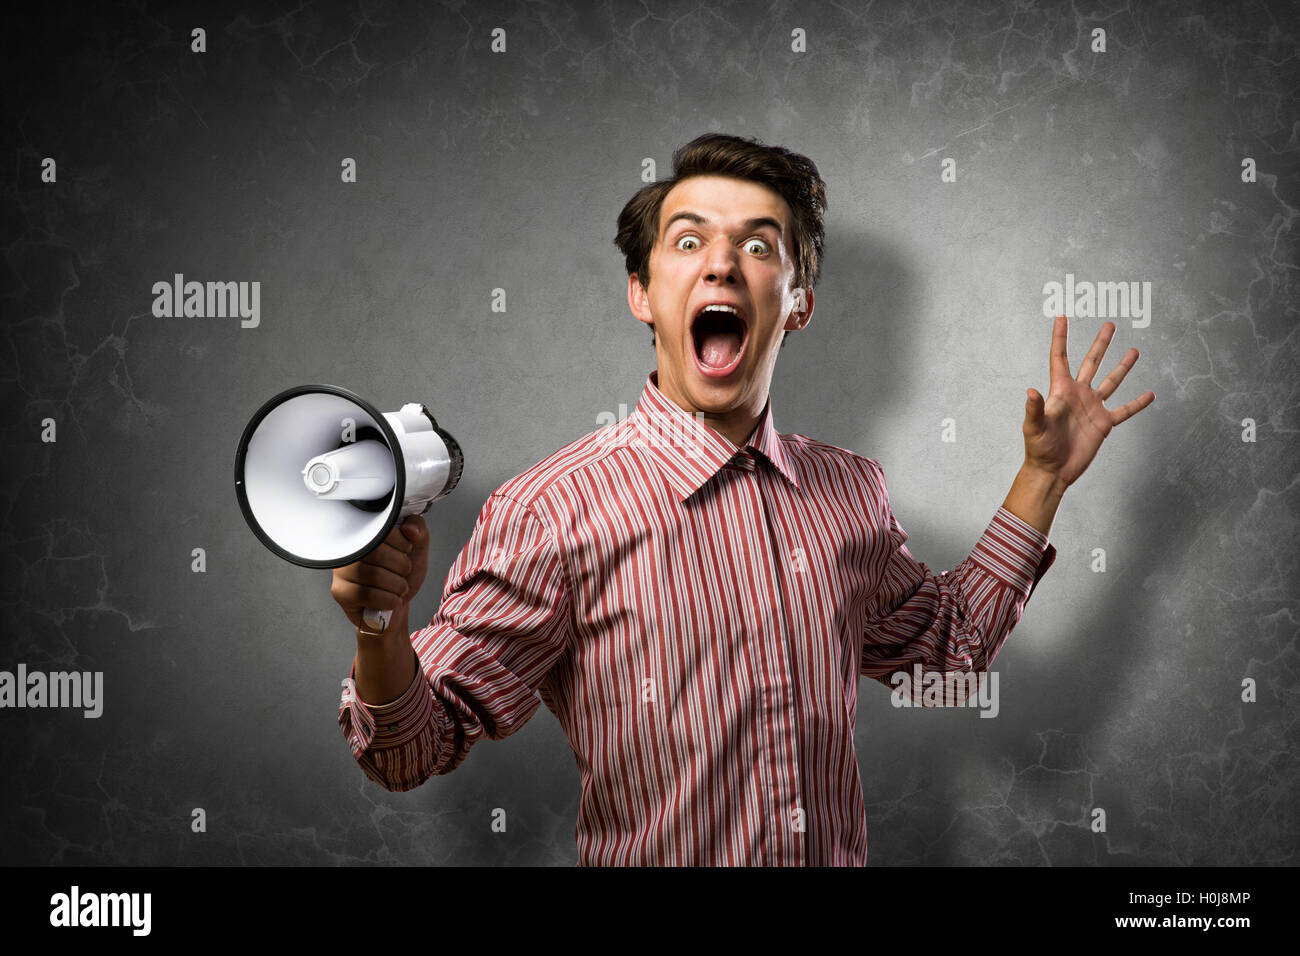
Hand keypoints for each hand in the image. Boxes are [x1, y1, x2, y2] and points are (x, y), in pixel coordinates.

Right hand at [330, 515, 429, 631]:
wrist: (398, 601)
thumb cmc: (402, 573)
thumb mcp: (417, 545)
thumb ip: (418, 527)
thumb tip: (409, 529)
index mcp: (365, 531)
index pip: (381, 529)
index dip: (402, 542)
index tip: (407, 550)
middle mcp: (348, 548)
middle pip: (376, 553)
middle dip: (401, 566)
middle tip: (405, 571)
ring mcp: (341, 570)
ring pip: (372, 575)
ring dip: (397, 585)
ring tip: (399, 586)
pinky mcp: (340, 592)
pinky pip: (365, 594)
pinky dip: (387, 600)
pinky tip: (392, 599)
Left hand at [1022, 314, 1154, 488]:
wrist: (1053, 471)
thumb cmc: (1038, 449)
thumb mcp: (1033, 427)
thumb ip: (1034, 408)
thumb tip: (1030, 391)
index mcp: (1060, 390)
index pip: (1060, 358)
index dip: (1060, 337)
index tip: (1062, 316)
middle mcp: (1078, 394)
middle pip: (1091, 362)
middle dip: (1101, 343)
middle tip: (1110, 324)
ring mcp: (1093, 408)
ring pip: (1111, 381)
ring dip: (1123, 366)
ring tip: (1135, 350)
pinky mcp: (1103, 424)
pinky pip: (1125, 411)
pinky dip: (1137, 403)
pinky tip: (1150, 394)